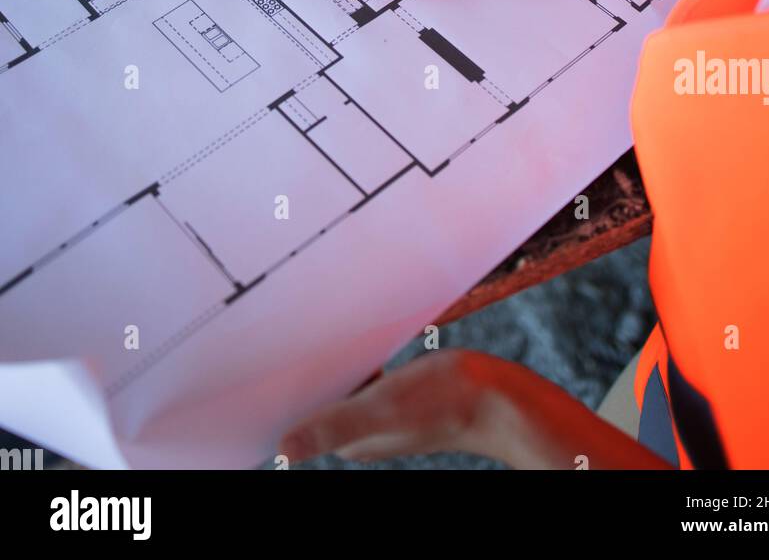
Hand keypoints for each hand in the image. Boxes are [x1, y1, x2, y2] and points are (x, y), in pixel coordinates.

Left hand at [278, 347, 669, 468]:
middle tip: (275, 333)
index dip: (281, 396)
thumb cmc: (444, 403)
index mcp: (350, 441)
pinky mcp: (403, 393)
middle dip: (300, 376)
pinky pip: (366, 372)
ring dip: (326, 363)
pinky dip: (354, 355)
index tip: (257, 367)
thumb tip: (283, 451)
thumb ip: (334, 425)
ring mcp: (383, 411)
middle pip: (320, 401)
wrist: (502, 398)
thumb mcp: (383, 408)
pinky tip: (352, 334)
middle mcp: (362, 430)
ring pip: (341, 385)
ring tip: (303, 328)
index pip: (303, 419)